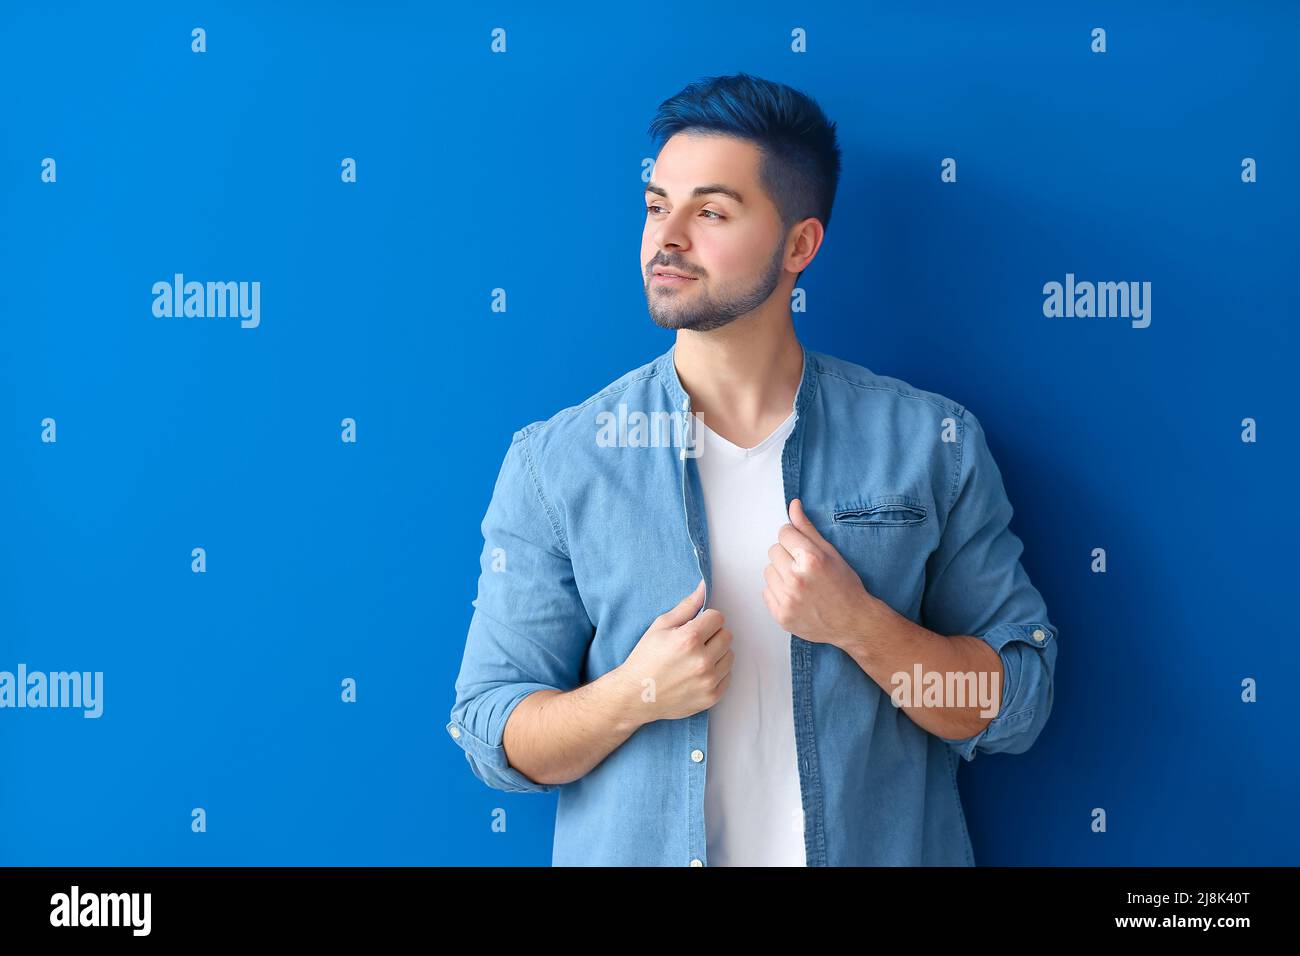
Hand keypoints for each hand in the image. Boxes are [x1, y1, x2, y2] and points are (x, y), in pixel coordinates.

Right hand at [618, 580, 734, 723]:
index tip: (695, 627)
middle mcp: (702, 660)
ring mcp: (708, 681)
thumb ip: (687, 606)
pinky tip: (698, 673)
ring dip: (717, 654)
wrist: (635, 695)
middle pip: (727, 635)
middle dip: (713, 635)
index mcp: (689, 639)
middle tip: (695, 643)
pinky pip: (728, 676)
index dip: (706, 620)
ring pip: (730, 655)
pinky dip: (717, 672)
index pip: (718, 617)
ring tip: (696, 658)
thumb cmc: (646, 659)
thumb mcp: (661, 626)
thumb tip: (704, 587)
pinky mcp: (711, 697)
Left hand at [762, 498, 877, 648]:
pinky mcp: (781, 616)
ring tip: (800, 582)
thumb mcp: (830, 552)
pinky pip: (766, 591)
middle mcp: (797, 579)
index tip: (802, 547)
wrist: (853, 622)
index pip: (784, 533)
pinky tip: (796, 595)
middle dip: (787, 555)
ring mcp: (788, 600)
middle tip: (804, 567)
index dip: (793, 538)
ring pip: (768, 570)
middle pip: (773, 550)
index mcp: (811, 560)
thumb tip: (793, 505)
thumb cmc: (845, 585)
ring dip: (781, 573)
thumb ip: (807, 528)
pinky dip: (778, 592)